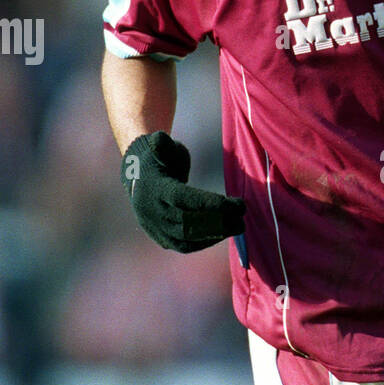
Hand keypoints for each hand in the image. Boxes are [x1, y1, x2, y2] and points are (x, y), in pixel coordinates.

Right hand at [121, 130, 245, 252]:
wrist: (139, 177)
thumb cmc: (160, 158)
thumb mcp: (161, 147)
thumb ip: (163, 144)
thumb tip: (158, 138)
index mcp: (154, 188)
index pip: (183, 199)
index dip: (210, 204)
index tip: (236, 205)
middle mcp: (151, 211)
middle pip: (187, 222)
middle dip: (218, 222)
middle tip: (242, 219)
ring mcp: (154, 227)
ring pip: (186, 238)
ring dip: (215, 235)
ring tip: (238, 227)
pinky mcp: (159, 237)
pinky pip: (183, 246)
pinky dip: (204, 242)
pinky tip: (223, 234)